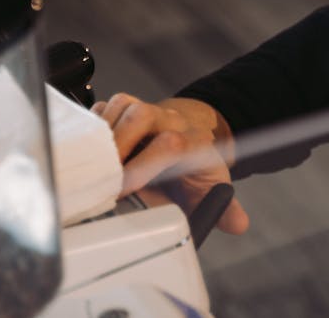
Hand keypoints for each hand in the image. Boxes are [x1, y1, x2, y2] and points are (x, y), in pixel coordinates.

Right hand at [92, 93, 248, 234]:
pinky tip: (90, 148)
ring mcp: (147, 110)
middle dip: (119, 143)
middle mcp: (170, 120)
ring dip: (104, 133)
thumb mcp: (211, 189)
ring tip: (94, 163)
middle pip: (142, 115)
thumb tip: (238, 223)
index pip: (170, 144)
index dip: (144, 165)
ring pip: (123, 105)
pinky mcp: (125, 107)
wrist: (189, 136)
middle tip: (102, 175)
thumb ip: (224, 208)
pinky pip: (106, 106)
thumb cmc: (194, 168)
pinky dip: (94, 124)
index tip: (124, 189)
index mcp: (192, 141)